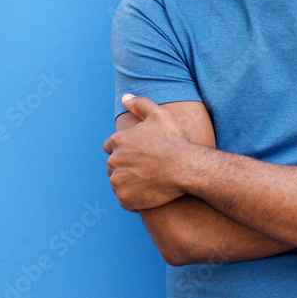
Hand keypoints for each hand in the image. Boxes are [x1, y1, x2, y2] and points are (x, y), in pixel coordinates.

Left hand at [103, 94, 191, 211]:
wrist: (186, 167)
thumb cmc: (174, 140)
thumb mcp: (159, 114)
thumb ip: (140, 104)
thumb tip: (125, 98)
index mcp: (118, 140)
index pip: (110, 146)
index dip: (124, 149)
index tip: (139, 153)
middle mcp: (113, 161)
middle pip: (113, 165)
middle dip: (126, 166)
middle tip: (146, 167)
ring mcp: (118, 181)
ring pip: (118, 182)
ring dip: (128, 182)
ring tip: (148, 180)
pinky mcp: (126, 198)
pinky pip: (124, 199)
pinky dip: (133, 197)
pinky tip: (148, 191)